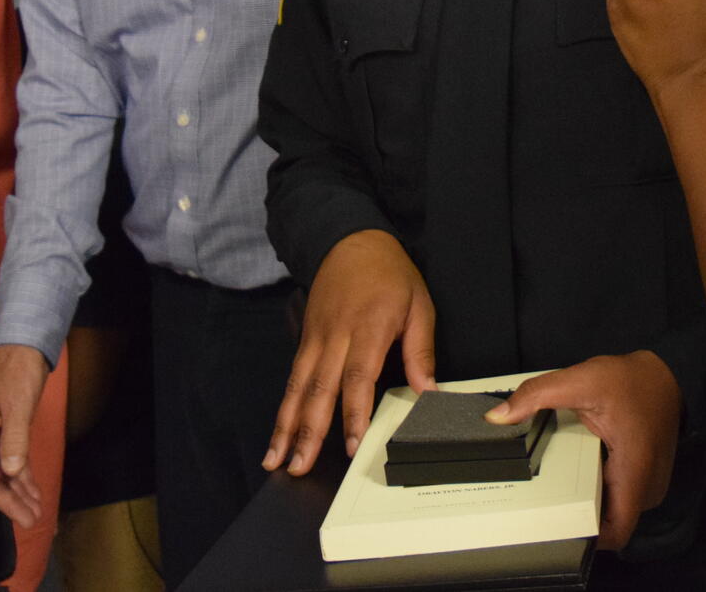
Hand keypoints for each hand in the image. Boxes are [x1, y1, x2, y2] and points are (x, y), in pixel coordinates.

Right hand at [0, 343, 49, 532]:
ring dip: (19, 493)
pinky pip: (16, 461)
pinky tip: (35, 491)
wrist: (26, 346)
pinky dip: (25, 476)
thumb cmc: (18, 371)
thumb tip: (10, 471)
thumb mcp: (18, 403)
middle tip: (29, 521)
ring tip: (36, 513)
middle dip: (8, 501)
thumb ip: (14, 437)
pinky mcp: (13, 430)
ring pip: (5, 472)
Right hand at [265, 229, 434, 475]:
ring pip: (298, 388)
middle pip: (320, 389)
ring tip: (276, 459)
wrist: (350, 239)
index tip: (352, 445)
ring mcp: (316, 338)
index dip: (354, 413)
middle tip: (299, 466)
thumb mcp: (419, 304)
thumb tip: (428, 393)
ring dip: (286, 426)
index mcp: (369, 327)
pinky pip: (293, 377)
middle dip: (308, 432)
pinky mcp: (305, 339)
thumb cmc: (390, 274)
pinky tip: (279, 432)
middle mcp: (336, 336)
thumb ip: (421, 351)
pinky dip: (284, 407)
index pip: (358, 377)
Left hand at [486, 351, 681, 550]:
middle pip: (608, 522)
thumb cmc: (632, 380)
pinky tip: (581, 471)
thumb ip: (538, 395)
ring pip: (613, 510)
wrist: (669, 374)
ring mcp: (650, 485)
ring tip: (560, 483)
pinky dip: (599, 489)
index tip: (554, 528)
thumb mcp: (582, 379)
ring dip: (589, 501)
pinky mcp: (646, 479)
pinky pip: (619, 497)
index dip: (586, 537)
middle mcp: (647, 487)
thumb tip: (499, 416)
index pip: (616, 532)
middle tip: (544, 499)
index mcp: (635, 472)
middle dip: (577, 515)